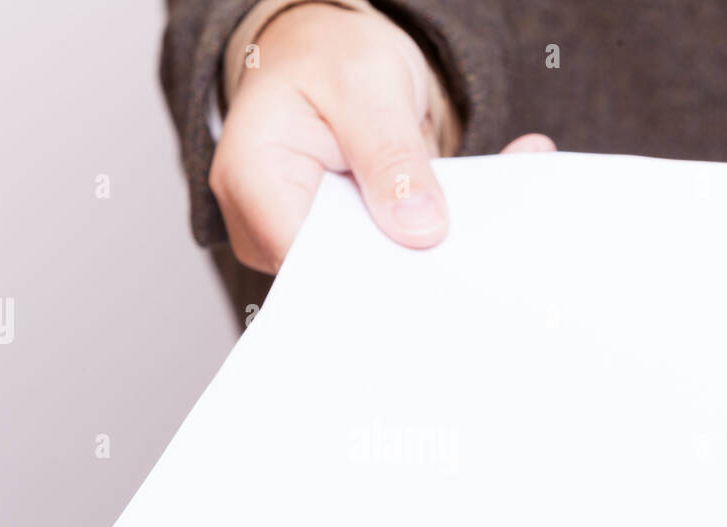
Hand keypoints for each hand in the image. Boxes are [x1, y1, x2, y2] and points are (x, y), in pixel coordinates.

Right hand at [209, 1, 553, 272]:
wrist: (324, 52)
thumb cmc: (327, 57)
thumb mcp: (365, 86)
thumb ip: (390, 156)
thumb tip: (420, 230)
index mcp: (253, 179)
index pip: (307, 259)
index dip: (366, 271)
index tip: (428, 262)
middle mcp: (265, 223)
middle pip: (337, 273)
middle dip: (404, 262)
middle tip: (470, 245)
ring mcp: (298, 239)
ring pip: (364, 271)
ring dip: (421, 252)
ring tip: (473, 223)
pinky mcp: (335, 244)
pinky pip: (381, 256)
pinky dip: (423, 238)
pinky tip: (465, 217)